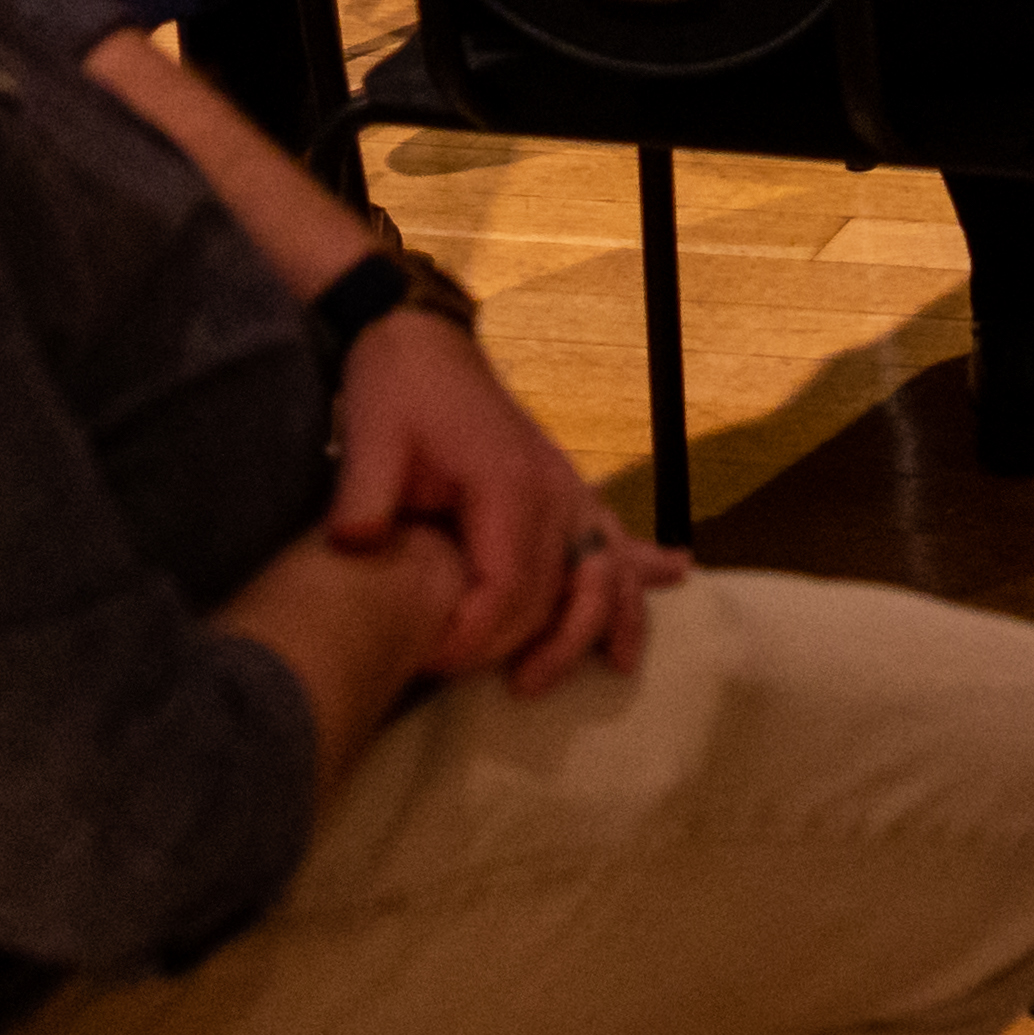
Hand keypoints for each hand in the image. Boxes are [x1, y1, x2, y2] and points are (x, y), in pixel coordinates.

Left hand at [326, 308, 666, 690]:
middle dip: (540, 647)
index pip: (507, 587)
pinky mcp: (566, 485)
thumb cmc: (397, 394)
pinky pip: (614, 531)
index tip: (432, 662)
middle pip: (565, 590)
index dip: (475, 636)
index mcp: (506, 484)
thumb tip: (358, 547)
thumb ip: (364, 500)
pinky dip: (641, 562)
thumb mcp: (371, 442)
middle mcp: (553, 489)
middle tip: (507, 690)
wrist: (424, 344)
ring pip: (608, 565)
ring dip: (610, 617)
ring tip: (616, 665)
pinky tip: (675, 573)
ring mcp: (567, 486)